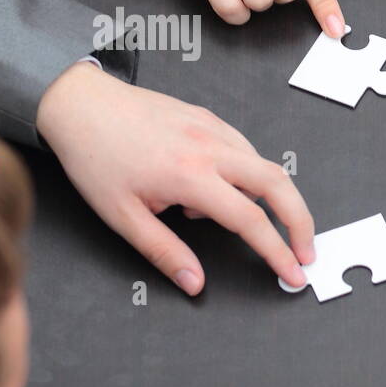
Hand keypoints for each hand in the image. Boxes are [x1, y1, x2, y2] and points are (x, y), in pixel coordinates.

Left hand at [35, 63, 314, 294]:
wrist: (79, 104)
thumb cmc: (95, 158)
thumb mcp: (122, 217)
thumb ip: (165, 252)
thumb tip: (194, 282)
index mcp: (190, 176)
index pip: (251, 221)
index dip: (277, 252)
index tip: (293, 273)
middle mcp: (211, 149)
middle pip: (279, 184)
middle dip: (301, 221)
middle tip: (306, 249)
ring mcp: (214, 129)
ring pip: (265, 165)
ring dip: (268, 198)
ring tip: (224, 217)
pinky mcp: (209, 118)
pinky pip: (244, 150)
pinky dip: (245, 175)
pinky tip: (213, 188)